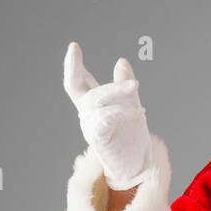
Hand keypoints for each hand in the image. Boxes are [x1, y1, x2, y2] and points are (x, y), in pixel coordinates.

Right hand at [63, 41, 154, 189]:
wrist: (137, 164)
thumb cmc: (130, 136)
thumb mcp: (131, 104)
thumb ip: (125, 85)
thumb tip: (121, 61)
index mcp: (93, 104)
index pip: (78, 82)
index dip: (73, 65)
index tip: (73, 46)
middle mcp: (87, 114)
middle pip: (79, 89)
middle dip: (86, 74)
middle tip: (108, 69)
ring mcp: (90, 127)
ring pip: (95, 102)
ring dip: (117, 96)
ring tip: (138, 101)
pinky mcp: (98, 140)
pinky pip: (101, 121)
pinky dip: (116, 113)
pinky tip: (132, 112)